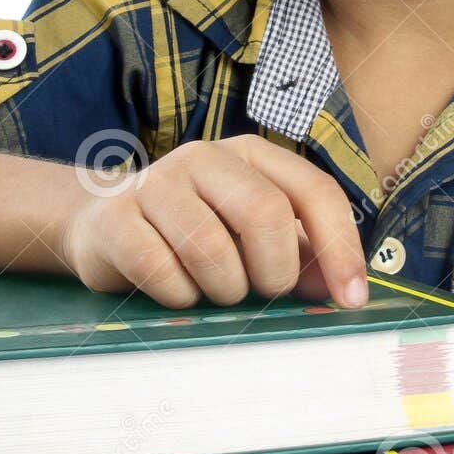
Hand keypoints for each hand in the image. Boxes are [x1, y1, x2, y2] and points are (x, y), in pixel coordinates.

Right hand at [59, 135, 368, 309]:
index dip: (340, 247)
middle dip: (274, 272)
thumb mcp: (252, 236)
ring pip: (211, 249)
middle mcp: (204, 157)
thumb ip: (301, 254)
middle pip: (265, 215)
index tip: (350, 299)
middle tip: (261, 292)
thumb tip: (344, 290)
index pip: (314, 190)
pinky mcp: (115, 219)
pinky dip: (179, 297)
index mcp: (251, 154)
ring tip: (214, 291)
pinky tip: (176, 291)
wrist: (103, 225)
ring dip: (224, 291)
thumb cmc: (195, 233)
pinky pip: (160, 270)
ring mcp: (155, 183)